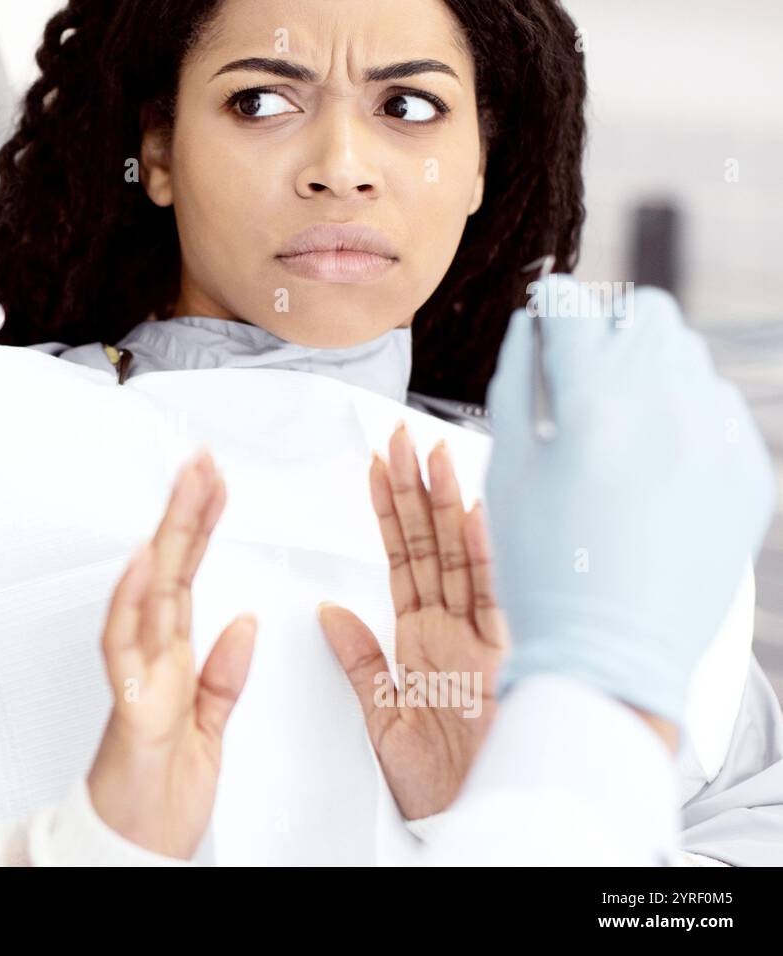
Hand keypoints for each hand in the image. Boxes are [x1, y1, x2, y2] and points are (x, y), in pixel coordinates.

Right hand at [87, 450, 256, 858]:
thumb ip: (224, 675)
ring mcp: (137, 680)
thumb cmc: (162, 795)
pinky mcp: (132, 710)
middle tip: (202, 461)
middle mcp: (152, 661)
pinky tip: (142, 562)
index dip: (202, 528)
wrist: (133, 850)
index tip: (215, 483)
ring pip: (149, 595)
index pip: (190, 579)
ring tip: (184, 489)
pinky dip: (130, 604)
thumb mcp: (210, 728)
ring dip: (166, 539)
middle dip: (187, 512)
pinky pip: (125, 651)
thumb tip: (244, 625)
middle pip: (170, 572)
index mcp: (174, 661)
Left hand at [318, 424, 506, 819]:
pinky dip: (484, 555)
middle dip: (414, 491)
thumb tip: (328, 611)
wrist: (475, 825)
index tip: (375, 469)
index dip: (387, 513)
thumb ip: (360, 660)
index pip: (402, 561)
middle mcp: (456, 631)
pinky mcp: (509, 658)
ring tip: (431, 456)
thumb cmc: (438, 783)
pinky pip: (494, 599)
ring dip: (445, 506)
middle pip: (431, 546)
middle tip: (399, 439)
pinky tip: (474, 513)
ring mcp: (484, 640)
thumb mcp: (383, 716)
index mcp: (423, 641)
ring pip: (461, 559)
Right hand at [486, 276, 774, 728]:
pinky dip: (687, 416)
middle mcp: (667, 411)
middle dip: (611, 323)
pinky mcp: (749, 477)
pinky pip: (723, 411)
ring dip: (650, 367)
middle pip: (648, 313)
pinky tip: (656, 458)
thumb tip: (530, 328)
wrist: (611, 657)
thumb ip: (515, 386)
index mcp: (592, 408)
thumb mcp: (506, 473)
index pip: (573, 311)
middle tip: (585, 360)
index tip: (546, 308)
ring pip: (690, 357)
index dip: (551, 304)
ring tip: (619, 417)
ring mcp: (719, 443)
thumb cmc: (542, 569)